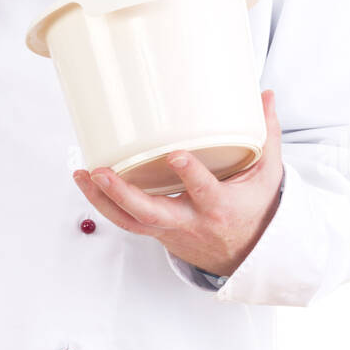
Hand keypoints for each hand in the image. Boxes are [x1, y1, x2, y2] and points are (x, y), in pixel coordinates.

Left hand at [72, 90, 283, 279]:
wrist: (246, 255)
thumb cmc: (255, 209)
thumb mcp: (267, 174)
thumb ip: (266, 134)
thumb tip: (265, 94)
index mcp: (220, 207)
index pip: (203, 192)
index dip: (189, 176)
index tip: (175, 155)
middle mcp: (190, 222)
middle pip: (151, 214)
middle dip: (123, 194)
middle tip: (101, 172)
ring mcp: (169, 230)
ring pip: (130, 221)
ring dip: (102, 200)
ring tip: (82, 174)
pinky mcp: (156, 231)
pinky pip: (126, 222)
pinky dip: (104, 204)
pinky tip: (88, 182)